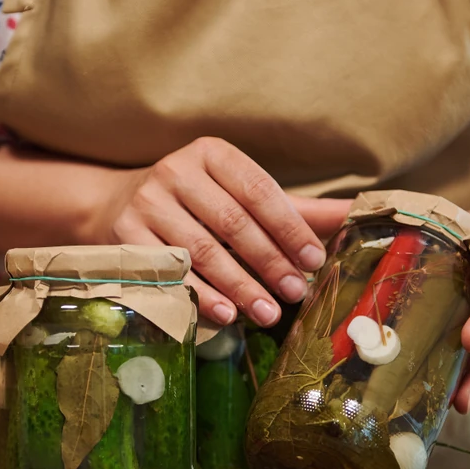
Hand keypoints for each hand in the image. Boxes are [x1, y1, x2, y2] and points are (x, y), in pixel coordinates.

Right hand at [86, 137, 350, 326]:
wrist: (114, 206)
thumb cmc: (195, 204)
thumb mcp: (239, 196)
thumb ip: (295, 209)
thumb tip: (356, 215)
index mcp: (211, 153)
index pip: (258, 190)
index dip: (289, 227)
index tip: (314, 260)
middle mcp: (175, 170)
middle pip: (232, 223)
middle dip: (269, 262)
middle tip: (296, 293)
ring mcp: (146, 202)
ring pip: (202, 251)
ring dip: (240, 286)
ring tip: (268, 312)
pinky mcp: (124, 235)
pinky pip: (170, 272)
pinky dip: (201, 295)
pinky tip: (227, 315)